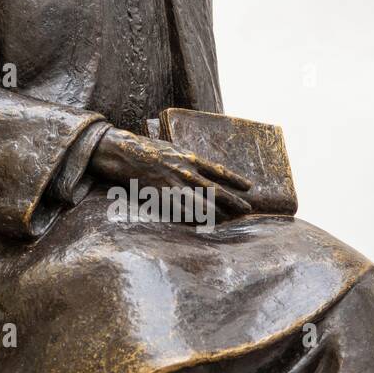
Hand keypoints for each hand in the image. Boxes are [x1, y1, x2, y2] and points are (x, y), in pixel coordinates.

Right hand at [90, 127, 251, 217]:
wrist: (124, 152)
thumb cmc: (146, 149)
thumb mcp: (172, 148)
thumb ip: (187, 159)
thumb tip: (201, 168)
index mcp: (190, 157)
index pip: (218, 170)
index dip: (235, 179)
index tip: (249, 187)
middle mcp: (186, 172)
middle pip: (216, 190)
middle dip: (233, 200)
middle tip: (247, 209)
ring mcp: (176, 186)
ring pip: (202, 203)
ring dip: (217, 213)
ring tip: (229, 219)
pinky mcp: (163, 197)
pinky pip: (183, 212)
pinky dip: (194, 219)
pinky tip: (204, 224)